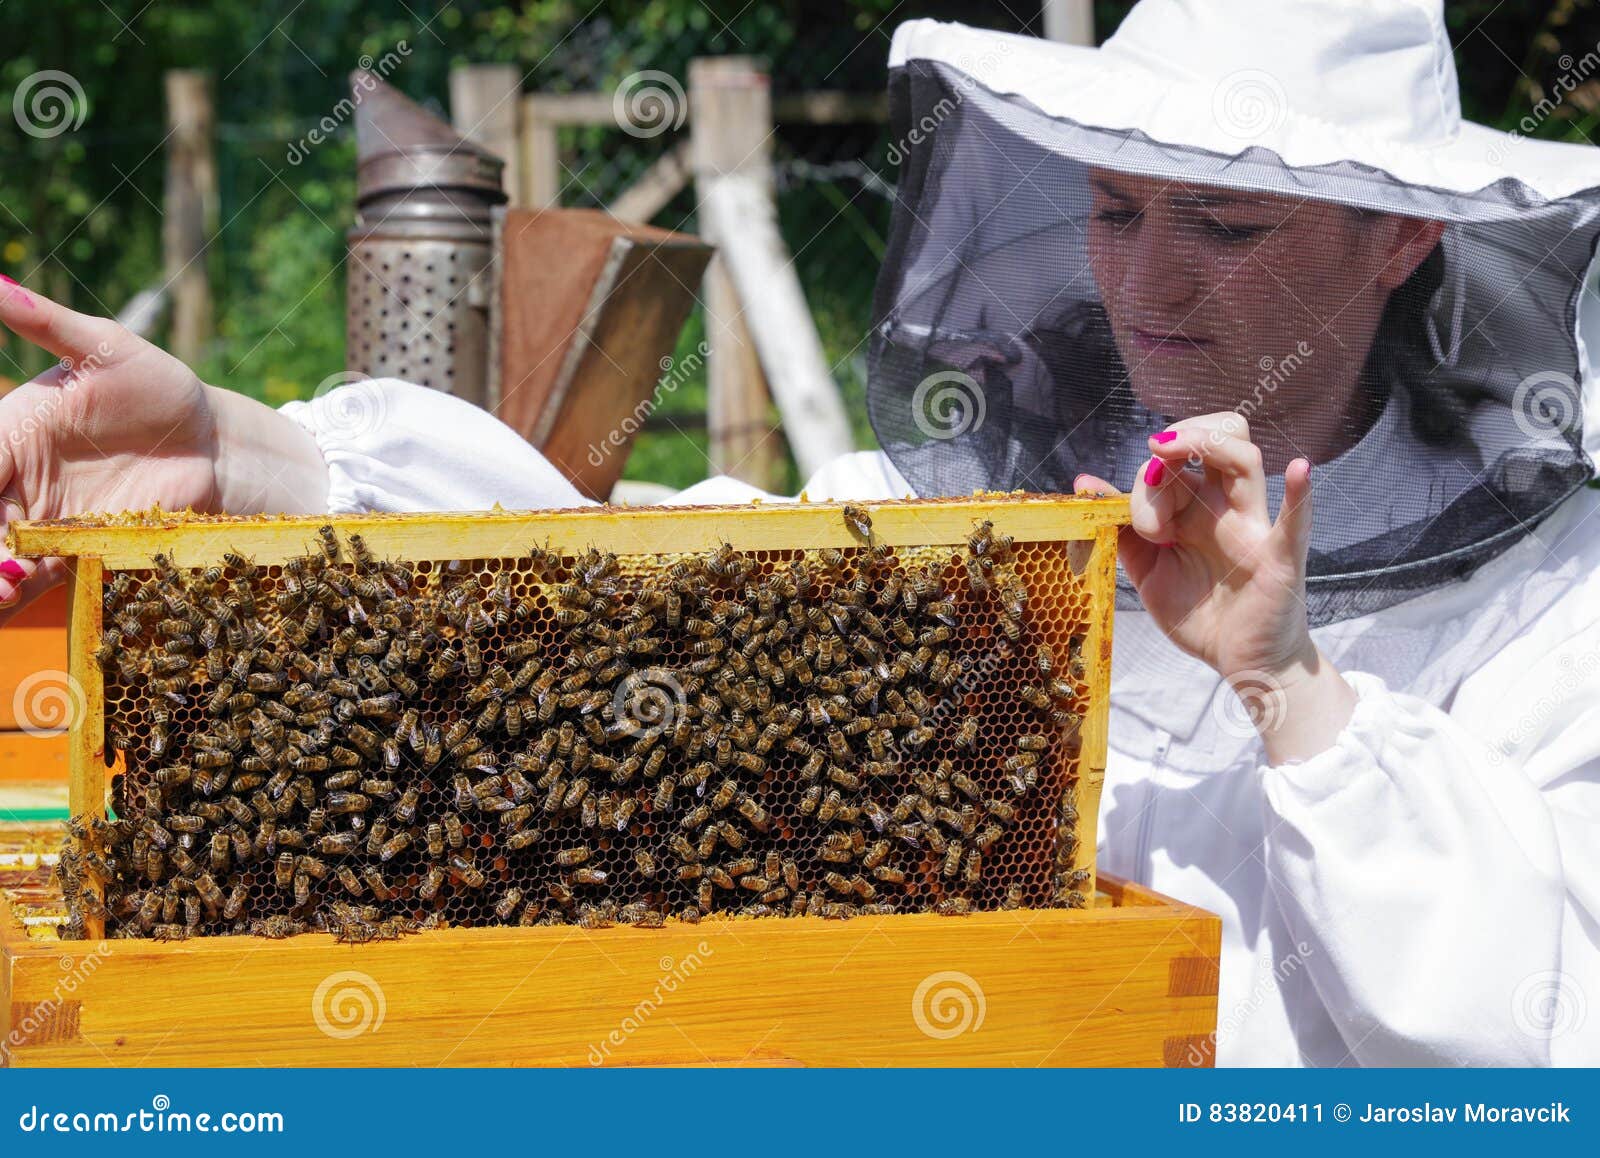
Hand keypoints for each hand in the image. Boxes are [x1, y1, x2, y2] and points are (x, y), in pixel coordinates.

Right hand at [0, 279, 328, 623]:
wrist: (212, 442)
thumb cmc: (156, 384)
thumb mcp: (105, 346)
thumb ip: (48, 323)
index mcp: (6, 433)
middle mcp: (16, 482)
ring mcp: (46, 521)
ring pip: (0, 554)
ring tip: (3, 586)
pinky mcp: (81, 550)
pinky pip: (40, 576)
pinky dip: (22, 588)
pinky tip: (17, 591)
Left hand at [1074, 412, 1354, 761]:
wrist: (1242, 662)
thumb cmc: (1199, 613)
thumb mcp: (1147, 569)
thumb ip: (1119, 528)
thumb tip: (1083, 483)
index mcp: (1197, 507)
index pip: (1174, 464)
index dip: (1147, 481)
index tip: (1139, 525)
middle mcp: (1226, 507)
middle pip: (1221, 437)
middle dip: (1184, 437)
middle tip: (1156, 453)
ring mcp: (1254, 528)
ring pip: (1246, 460)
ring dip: (1209, 444)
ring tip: (1172, 448)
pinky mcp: (1278, 560)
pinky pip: (1294, 522)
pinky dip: (1299, 495)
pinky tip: (1298, 470)